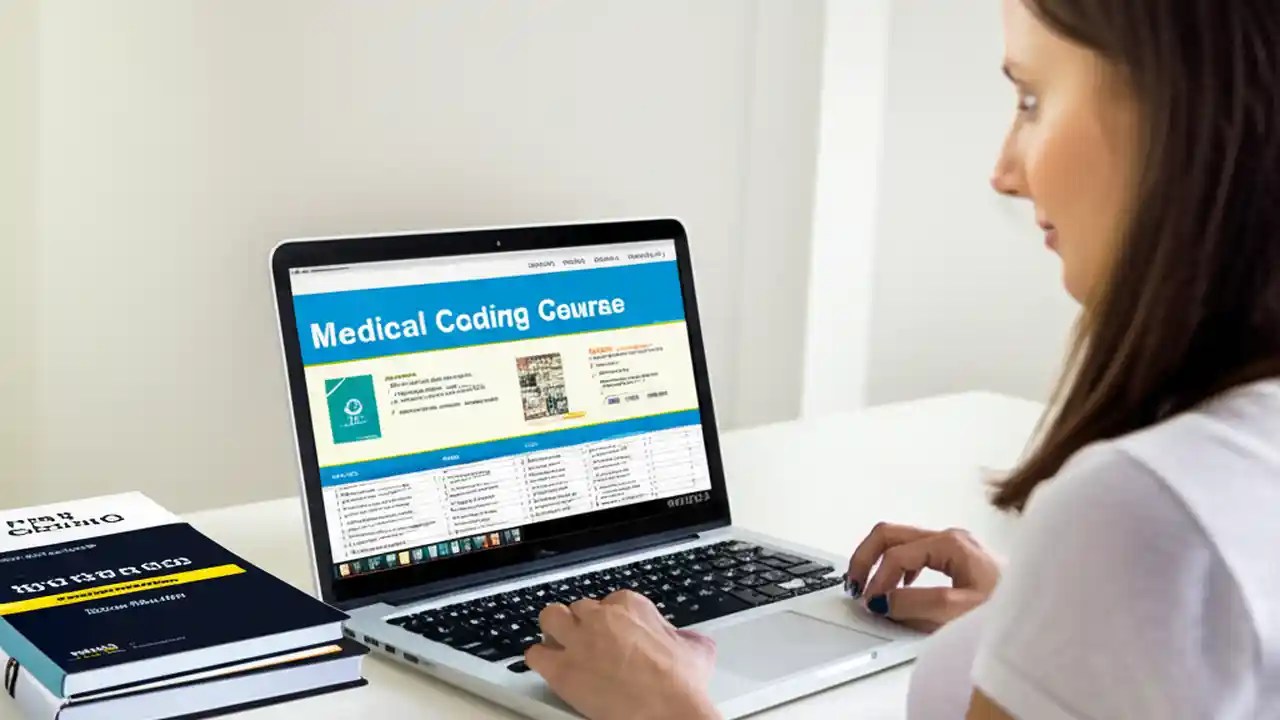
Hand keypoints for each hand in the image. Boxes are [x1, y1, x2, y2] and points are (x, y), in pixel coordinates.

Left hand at [526, 590, 719, 719]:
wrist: (666, 711)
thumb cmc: (681, 684)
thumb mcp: (695, 650)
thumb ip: (685, 638)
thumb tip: (689, 641)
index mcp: (630, 606)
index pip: (608, 602)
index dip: (609, 623)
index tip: (613, 637)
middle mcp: (600, 616)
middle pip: (578, 609)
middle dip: (582, 625)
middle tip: (589, 645)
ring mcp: (577, 641)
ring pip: (550, 619)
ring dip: (554, 632)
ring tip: (562, 649)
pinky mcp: (561, 669)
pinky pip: (535, 655)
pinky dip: (540, 660)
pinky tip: (551, 669)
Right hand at [845, 523, 999, 631]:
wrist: (1046, 607)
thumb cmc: (1009, 607)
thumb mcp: (959, 609)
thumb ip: (917, 603)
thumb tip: (882, 600)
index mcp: (949, 543)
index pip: (896, 554)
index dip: (877, 580)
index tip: (869, 604)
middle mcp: (948, 537)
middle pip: (889, 533)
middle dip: (865, 557)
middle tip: (852, 583)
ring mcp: (952, 544)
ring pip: (899, 540)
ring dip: (879, 561)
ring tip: (867, 587)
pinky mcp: (954, 556)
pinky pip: (913, 551)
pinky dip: (895, 567)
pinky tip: (897, 589)